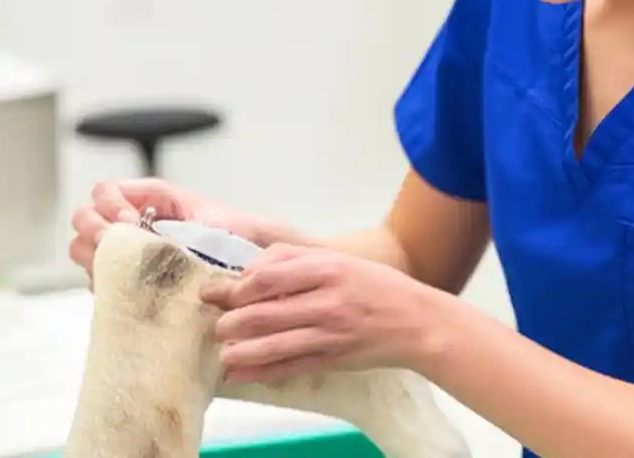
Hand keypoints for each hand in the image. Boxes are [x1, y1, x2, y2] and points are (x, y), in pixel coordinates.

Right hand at [68, 178, 299, 278]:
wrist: (249, 261)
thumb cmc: (229, 232)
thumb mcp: (200, 210)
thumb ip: (165, 205)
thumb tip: (131, 219)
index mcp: (145, 201)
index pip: (103, 192)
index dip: (109, 204)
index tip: (129, 221)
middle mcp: (129, 225)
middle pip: (83, 219)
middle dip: (95, 228)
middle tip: (119, 241)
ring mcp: (125, 254)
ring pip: (85, 250)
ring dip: (97, 255)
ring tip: (124, 264)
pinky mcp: (128, 281)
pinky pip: (102, 280)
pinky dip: (108, 279)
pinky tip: (130, 283)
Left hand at [200, 243, 449, 383]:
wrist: (417, 322)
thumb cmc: (377, 287)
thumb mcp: (340, 259)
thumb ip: (296, 260)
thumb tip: (250, 273)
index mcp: (327, 268)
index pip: (266, 276)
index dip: (235, 287)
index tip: (219, 292)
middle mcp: (327, 301)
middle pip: (262, 312)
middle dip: (229, 321)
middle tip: (217, 324)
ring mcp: (330, 333)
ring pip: (271, 345)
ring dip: (238, 351)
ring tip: (223, 351)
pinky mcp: (333, 359)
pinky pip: (288, 368)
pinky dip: (259, 372)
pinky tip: (240, 373)